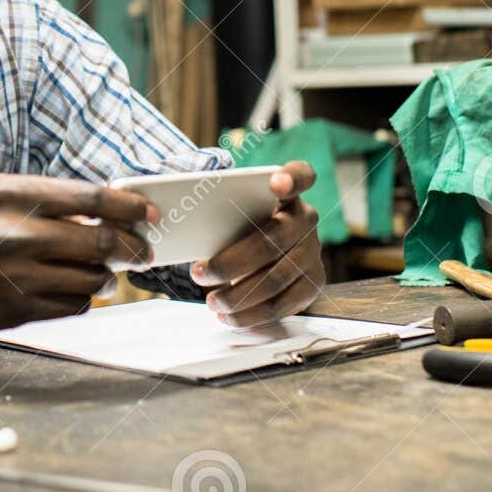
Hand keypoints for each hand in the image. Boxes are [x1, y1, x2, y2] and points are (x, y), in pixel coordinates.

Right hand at [0, 174, 156, 332]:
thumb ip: (45, 201)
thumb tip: (104, 212)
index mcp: (12, 193)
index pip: (91, 196)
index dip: (129, 206)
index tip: (149, 212)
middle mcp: (16, 231)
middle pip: (101, 240)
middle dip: (133, 248)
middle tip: (143, 252)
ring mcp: (17, 274)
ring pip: (92, 278)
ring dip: (107, 276)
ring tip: (104, 272)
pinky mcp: (16, 309)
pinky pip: (73, 306)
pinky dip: (84, 299)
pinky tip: (74, 290)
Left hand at [190, 160, 323, 328]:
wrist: (266, 255)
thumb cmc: (241, 227)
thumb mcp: (234, 212)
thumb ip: (219, 210)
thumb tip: (178, 222)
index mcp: (288, 192)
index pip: (301, 175)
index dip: (291, 178)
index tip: (275, 182)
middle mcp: (306, 220)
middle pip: (271, 241)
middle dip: (230, 263)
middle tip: (199, 273)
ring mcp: (313, 252)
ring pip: (276, 279)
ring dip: (238, 296)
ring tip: (211, 301)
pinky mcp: (313, 283)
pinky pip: (284, 305)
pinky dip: (252, 316)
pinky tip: (230, 316)